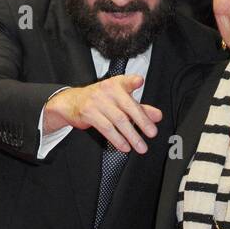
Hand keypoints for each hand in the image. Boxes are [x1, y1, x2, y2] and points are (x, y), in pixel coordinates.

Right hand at [44, 74, 161, 152]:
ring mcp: (97, 102)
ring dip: (132, 135)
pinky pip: (106, 128)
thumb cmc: (100, 100)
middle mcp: (107, 90)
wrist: (72, 102)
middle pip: (128, 107)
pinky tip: (125, 146)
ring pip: (118, 120)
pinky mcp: (88, 113)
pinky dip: (117, 139)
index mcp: (117, 84)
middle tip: (152, 133)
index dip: (133, 81)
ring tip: (141, 147)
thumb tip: (157, 116)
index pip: (126, 81)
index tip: (139, 82)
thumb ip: (140, 108)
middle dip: (142, 121)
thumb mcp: (119, 100)